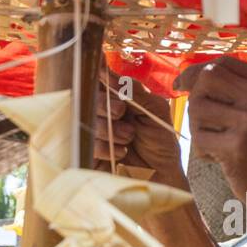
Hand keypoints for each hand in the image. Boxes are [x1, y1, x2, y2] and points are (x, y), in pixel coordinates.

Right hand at [94, 65, 187, 190]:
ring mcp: (91, 132)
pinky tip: (121, 152)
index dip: (96, 74)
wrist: (162, 175)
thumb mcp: (155, 110)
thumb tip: (105, 71)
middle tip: (120, 111)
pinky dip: (104, 146)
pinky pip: (85, 143)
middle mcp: (100, 112)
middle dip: (104, 103)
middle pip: (84, 97)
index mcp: (115, 97)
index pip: (96, 78)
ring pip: (83, 120)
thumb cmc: (160, 142)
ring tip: (129, 137)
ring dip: (108, 128)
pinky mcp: (86, 153)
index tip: (100, 74)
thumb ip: (133, 90)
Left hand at [174, 57, 246, 203]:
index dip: (198, 72)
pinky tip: (219, 159)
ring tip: (215, 141)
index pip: (225, 63)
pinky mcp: (237, 147)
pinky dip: (203, 150)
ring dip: (198, 127)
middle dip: (194, 95)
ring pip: (198, 107)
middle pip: (208, 77)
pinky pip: (199, 138)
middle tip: (199, 117)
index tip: (182, 84)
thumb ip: (243, 90)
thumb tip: (191, 77)